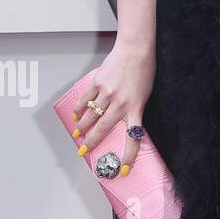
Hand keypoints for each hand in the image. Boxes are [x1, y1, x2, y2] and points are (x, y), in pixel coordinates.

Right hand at [71, 42, 154, 173]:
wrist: (136, 49)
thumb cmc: (143, 71)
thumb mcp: (144, 94)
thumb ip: (133, 109)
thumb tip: (122, 124)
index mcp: (136, 107)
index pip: (133, 137)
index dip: (129, 155)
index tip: (124, 169)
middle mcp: (121, 103)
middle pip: (103, 129)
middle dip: (92, 142)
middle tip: (83, 151)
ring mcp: (107, 93)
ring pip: (90, 116)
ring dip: (83, 127)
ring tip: (78, 134)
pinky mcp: (97, 83)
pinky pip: (84, 101)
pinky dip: (79, 109)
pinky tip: (76, 115)